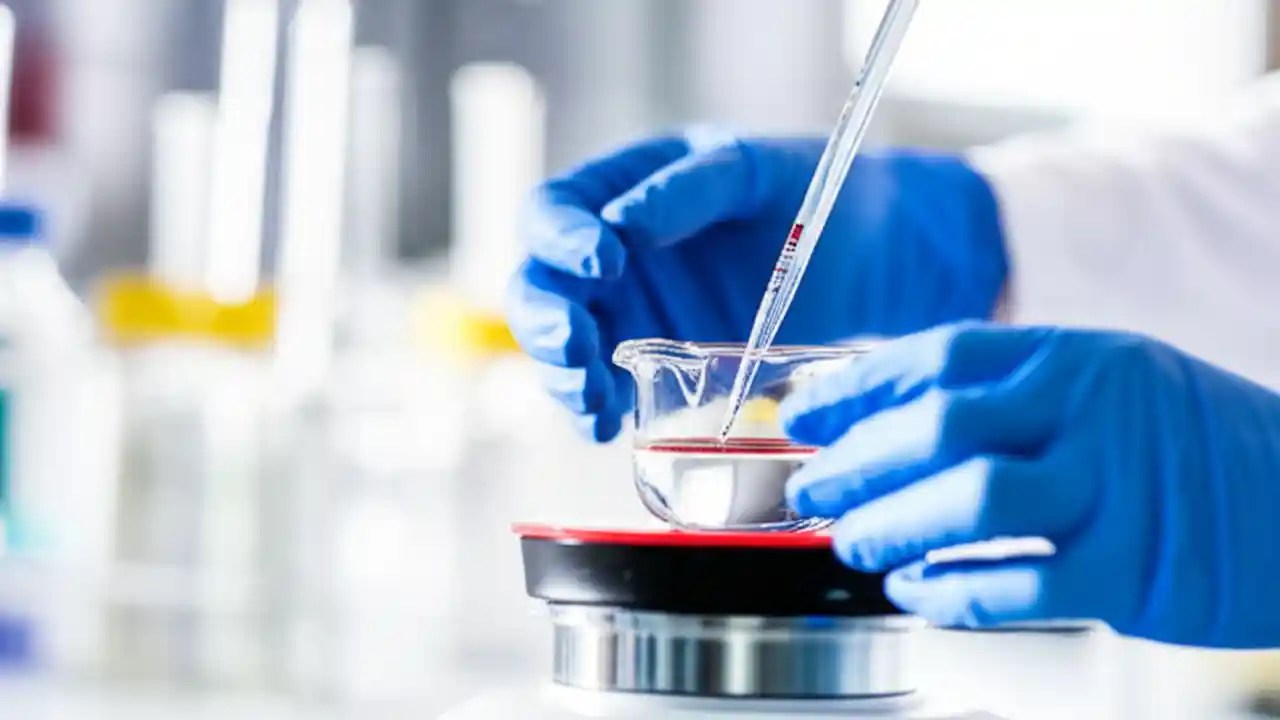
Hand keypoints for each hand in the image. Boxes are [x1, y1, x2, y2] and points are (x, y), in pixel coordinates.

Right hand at [505, 130, 1005, 440]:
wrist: (874, 260)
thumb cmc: (814, 196)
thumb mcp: (756, 172)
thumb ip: (690, 188)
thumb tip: (619, 224)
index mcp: (624, 188)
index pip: (556, 210)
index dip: (561, 239)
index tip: (604, 262)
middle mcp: (612, 254)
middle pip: (540, 287)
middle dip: (546, 321)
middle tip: (575, 345)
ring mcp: (630, 314)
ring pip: (563, 348)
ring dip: (563, 376)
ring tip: (593, 399)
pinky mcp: (655, 368)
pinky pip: (607, 391)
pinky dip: (596, 410)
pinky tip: (607, 424)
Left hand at [781, 322, 1279, 647]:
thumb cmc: (1186, 445)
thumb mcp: (1106, 385)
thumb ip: (1011, 397)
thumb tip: (887, 426)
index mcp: (1072, 356)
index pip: (939, 357)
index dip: (855, 387)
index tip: (798, 415)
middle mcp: (1091, 409)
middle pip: (942, 426)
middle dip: (856, 462)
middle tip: (809, 491)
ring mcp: (1116, 488)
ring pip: (973, 499)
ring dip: (894, 524)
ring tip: (854, 542)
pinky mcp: (1136, 570)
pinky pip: (1019, 585)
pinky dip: (952, 593)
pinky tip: (918, 591)